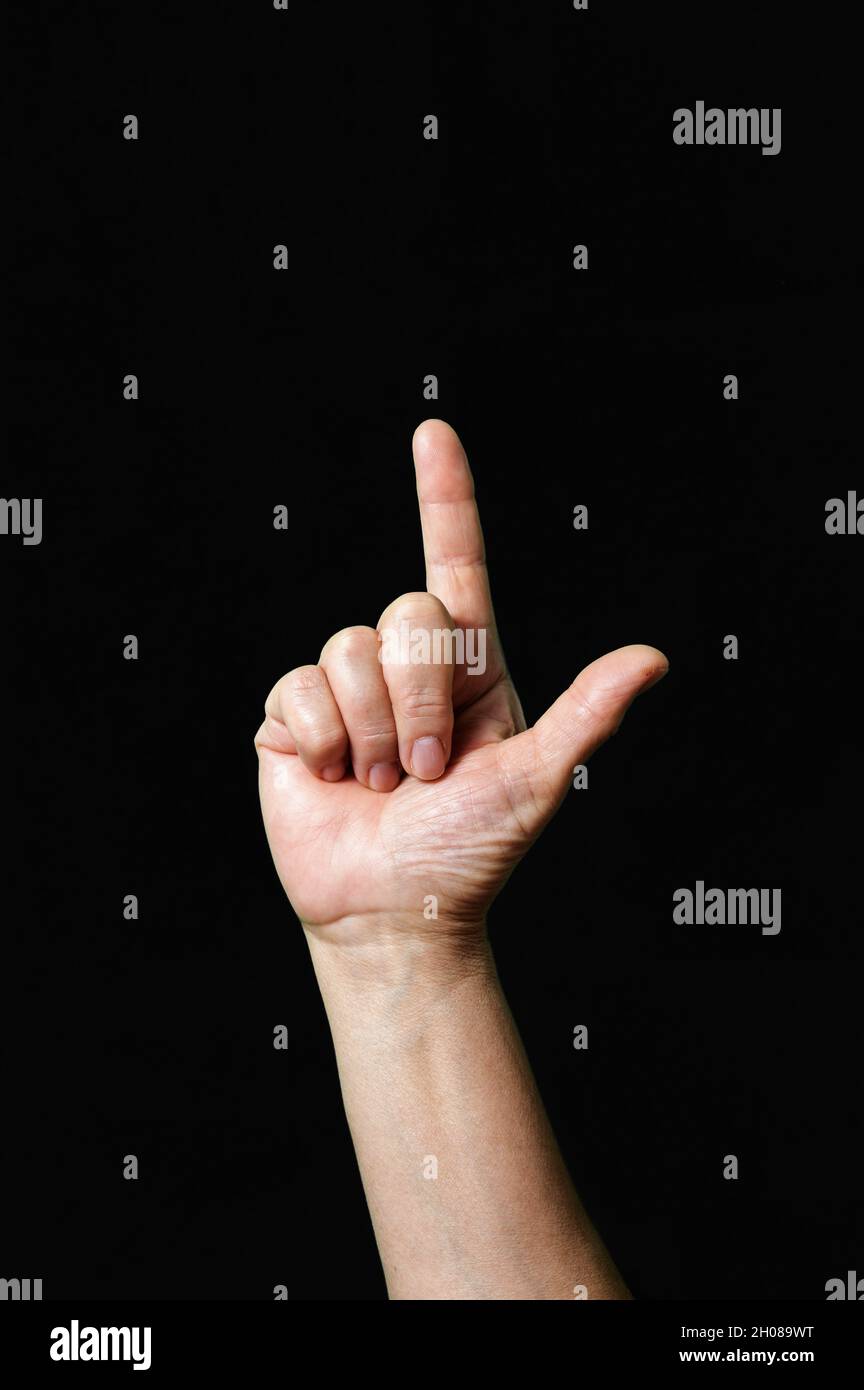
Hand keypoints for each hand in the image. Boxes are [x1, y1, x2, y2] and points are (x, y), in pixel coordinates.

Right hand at [255, 419, 667, 946]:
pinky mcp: (293, 716)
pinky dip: (321, 738)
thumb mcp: (537, 781)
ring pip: (347, 648)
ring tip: (379, 781)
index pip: (454, 562)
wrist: (392, 911)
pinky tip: (331, 776)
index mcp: (469, 668)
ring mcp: (347, 689)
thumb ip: (587, 715)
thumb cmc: (470, 852)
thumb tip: (654, 657)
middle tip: (426, 769)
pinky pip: (298, 685)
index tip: (434, 434)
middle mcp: (406, 668)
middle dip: (421, 700)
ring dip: (371, 730)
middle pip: (406, 614)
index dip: (445, 496)